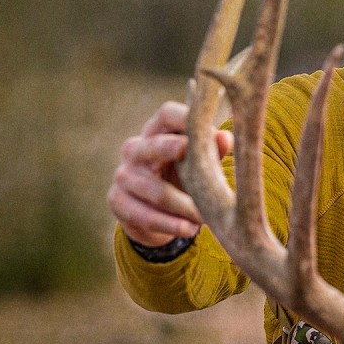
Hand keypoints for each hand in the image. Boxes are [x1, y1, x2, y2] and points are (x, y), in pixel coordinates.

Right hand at [106, 101, 233, 246]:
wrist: (155, 214)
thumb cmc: (183, 178)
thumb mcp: (198, 165)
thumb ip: (212, 151)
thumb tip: (226, 137)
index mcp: (157, 131)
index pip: (167, 114)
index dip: (187, 120)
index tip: (211, 133)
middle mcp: (135, 149)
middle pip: (151, 146)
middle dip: (173, 154)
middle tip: (198, 167)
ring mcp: (123, 175)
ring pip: (156, 190)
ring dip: (185, 207)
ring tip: (206, 218)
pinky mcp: (117, 201)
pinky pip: (145, 215)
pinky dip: (171, 225)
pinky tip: (189, 229)